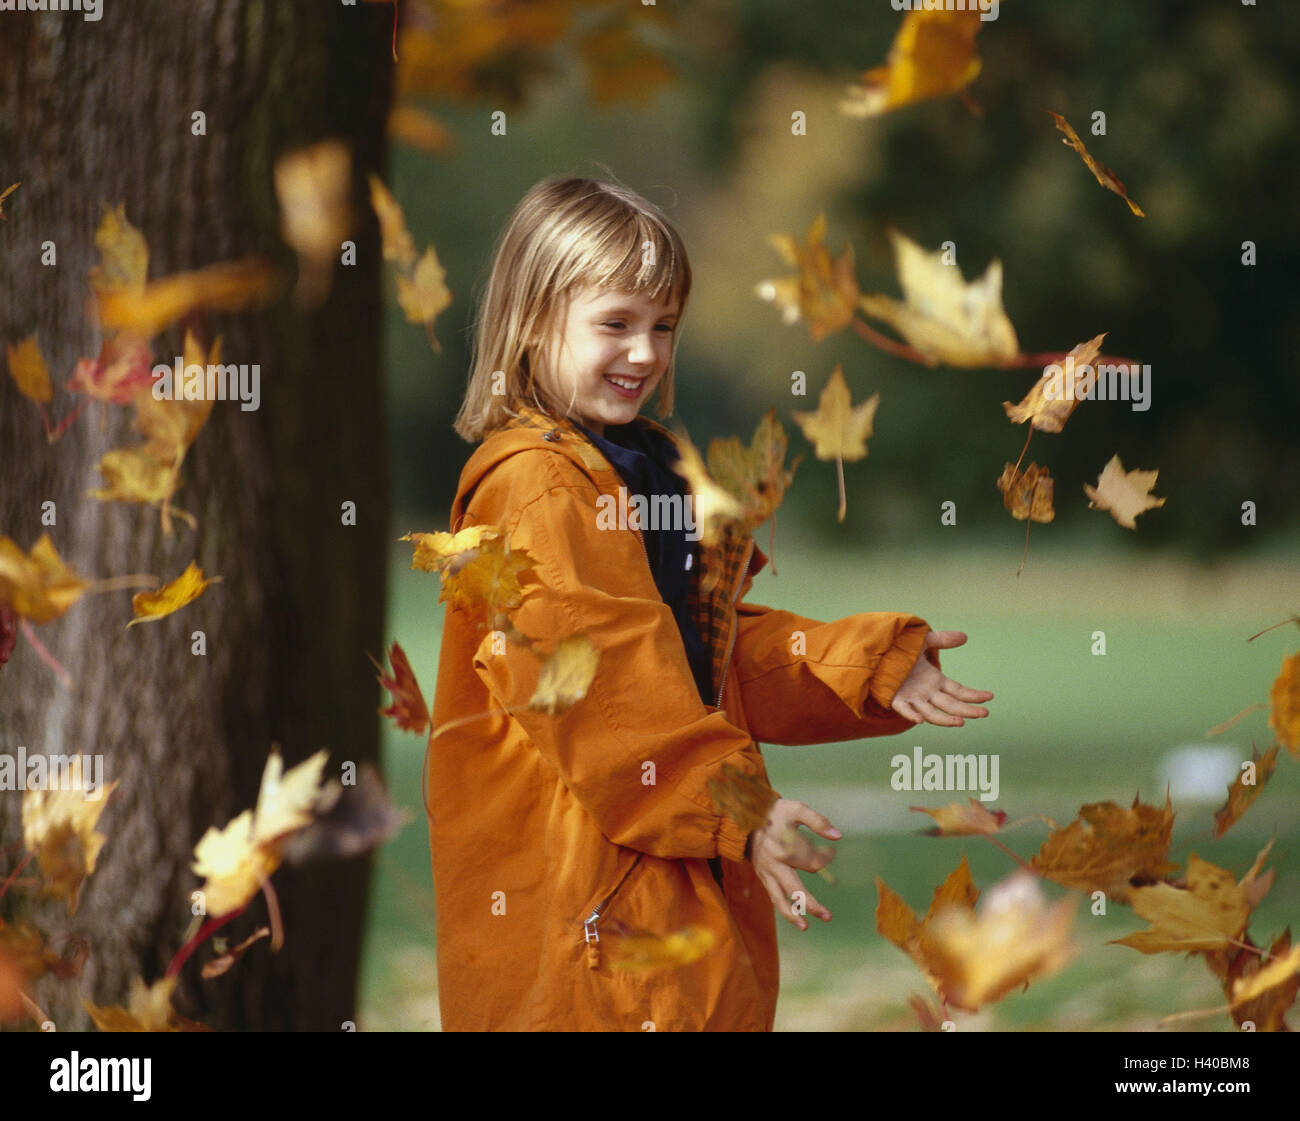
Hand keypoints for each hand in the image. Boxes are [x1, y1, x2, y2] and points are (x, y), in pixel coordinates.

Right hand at [748, 798, 838, 930]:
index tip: (830, 853)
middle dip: (811, 904)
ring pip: (780, 898)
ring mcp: (766, 871)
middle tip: (828, 917)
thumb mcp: (796, 809)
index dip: (826, 858)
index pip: (813, 861)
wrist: (744, 816)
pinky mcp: (762, 876)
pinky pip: (773, 896)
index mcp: (785, 846)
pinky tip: (795, 919)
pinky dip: (783, 909)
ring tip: (806, 927)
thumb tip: (838, 836)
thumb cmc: (774, 812)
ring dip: (793, 914)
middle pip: (795, 889)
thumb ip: (818, 821)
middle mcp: (775, 863)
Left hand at [890, 630, 993, 726]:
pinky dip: (911, 715)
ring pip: (932, 713)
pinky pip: (904, 709)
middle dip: (968, 710)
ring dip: (946, 719)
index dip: (974, 695)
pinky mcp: (895, 698)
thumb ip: (942, 640)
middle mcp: (927, 693)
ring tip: (961, 722)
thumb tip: (965, 636)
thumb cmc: (901, 649)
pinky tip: (919, 720)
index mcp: (935, 681)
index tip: (990, 696)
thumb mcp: (923, 641)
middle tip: (985, 714)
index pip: (959, 691)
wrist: (877, 654)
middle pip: (951, 705)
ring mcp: (912, 697)